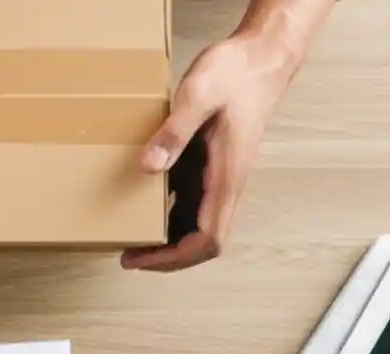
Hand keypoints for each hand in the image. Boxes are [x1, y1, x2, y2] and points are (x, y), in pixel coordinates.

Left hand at [123, 2, 327, 271]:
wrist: (261, 58)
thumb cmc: (235, 74)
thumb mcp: (198, 95)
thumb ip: (175, 132)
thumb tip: (149, 167)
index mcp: (227, 177)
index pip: (207, 239)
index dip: (174, 258)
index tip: (140, 259)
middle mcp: (227, 185)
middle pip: (202, 243)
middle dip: (167, 257)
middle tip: (128, 256)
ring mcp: (220, 178)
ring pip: (197, 226)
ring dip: (168, 240)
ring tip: (130, 239)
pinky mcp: (212, 167)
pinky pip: (191, 203)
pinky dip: (169, 215)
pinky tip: (143, 207)